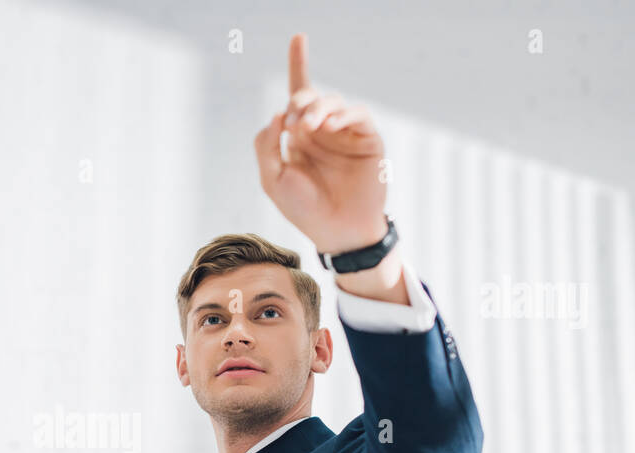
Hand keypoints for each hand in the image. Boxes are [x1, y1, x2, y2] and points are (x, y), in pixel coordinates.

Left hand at [254, 33, 387, 255]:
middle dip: (301, 100)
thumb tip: (277, 112)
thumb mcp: (272, 179)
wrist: (336, 232)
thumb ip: (267, 145)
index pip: (296, 95)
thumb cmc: (304, 209)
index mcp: (298, 136)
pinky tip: (330, 125)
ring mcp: (345, 134)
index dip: (299, 64)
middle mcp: (322, 130)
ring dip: (318, 108)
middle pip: (310, 95)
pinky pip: (357, 114)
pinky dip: (343, 114)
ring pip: (333, 102)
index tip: (299, 37)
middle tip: (296, 122)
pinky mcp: (367, 139)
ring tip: (311, 126)